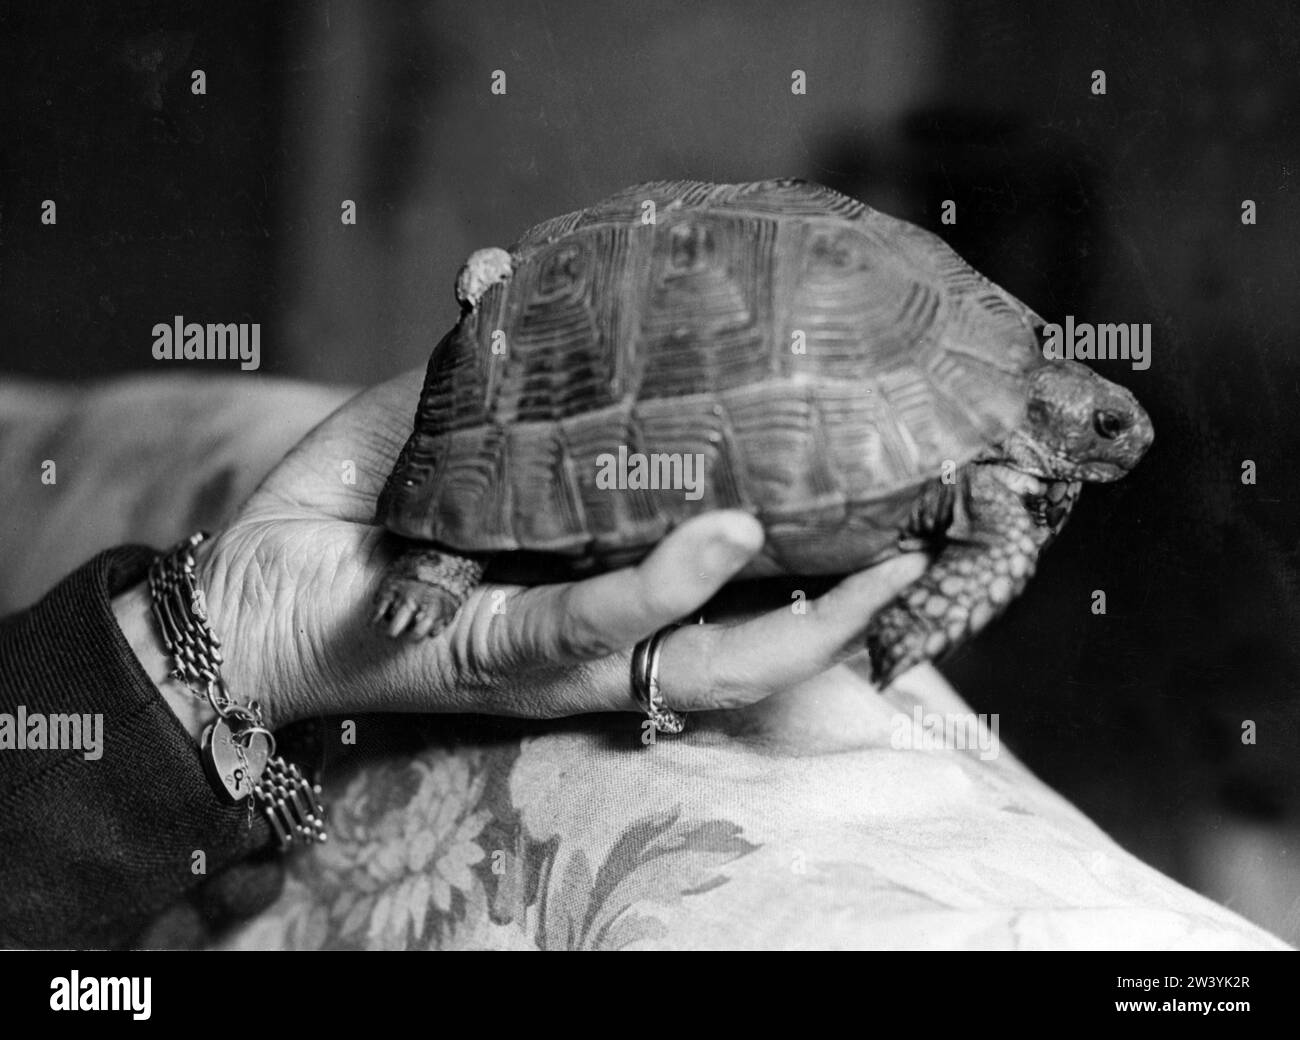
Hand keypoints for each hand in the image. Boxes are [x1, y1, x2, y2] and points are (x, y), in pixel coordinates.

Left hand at [128, 369, 927, 730]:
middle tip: (931, 550)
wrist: (241, 598)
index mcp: (602, 584)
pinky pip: (603, 623)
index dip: (821, 566)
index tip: (890, 503)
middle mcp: (601, 636)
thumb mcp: (427, 431)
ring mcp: (563, 657)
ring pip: (711, 657)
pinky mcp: (510, 657)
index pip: (735, 591)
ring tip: (882, 560)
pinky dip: (667, 581)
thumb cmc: (338, 520)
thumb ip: (491, 378)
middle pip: (757, 647)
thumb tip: (516, 279)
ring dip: (805, 615)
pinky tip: (725, 533)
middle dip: (852, 612)